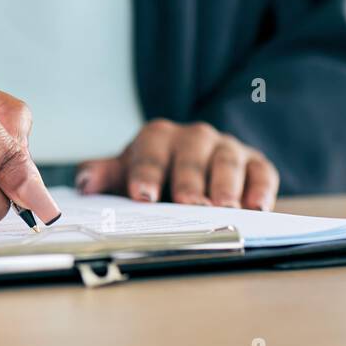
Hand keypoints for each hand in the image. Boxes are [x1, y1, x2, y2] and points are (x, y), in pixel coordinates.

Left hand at [75, 119, 278, 210]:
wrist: (196, 166)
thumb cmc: (157, 174)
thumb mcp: (126, 173)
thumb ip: (104, 176)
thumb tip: (84, 183)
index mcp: (158, 137)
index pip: (150, 153)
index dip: (146, 173)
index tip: (142, 195)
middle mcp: (194, 137)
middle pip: (192, 157)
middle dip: (190, 182)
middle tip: (190, 206)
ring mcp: (227, 149)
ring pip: (227, 162)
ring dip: (226, 186)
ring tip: (225, 208)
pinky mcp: (256, 163)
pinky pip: (261, 173)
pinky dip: (261, 189)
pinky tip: (257, 207)